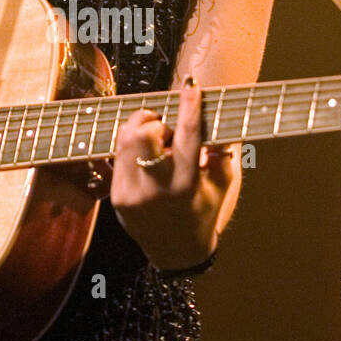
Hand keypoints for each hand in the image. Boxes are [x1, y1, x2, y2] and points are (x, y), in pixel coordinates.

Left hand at [109, 79, 233, 269]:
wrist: (177, 252)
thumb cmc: (205, 212)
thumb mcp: (224, 184)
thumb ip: (222, 150)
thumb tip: (215, 116)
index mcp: (186, 186)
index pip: (188, 136)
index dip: (189, 107)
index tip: (192, 88)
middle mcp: (155, 189)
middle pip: (144, 132)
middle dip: (156, 122)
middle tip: (168, 130)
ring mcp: (131, 193)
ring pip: (125, 139)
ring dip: (142, 130)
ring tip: (157, 141)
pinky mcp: (116, 196)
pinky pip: (118, 156)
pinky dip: (132, 148)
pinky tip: (146, 155)